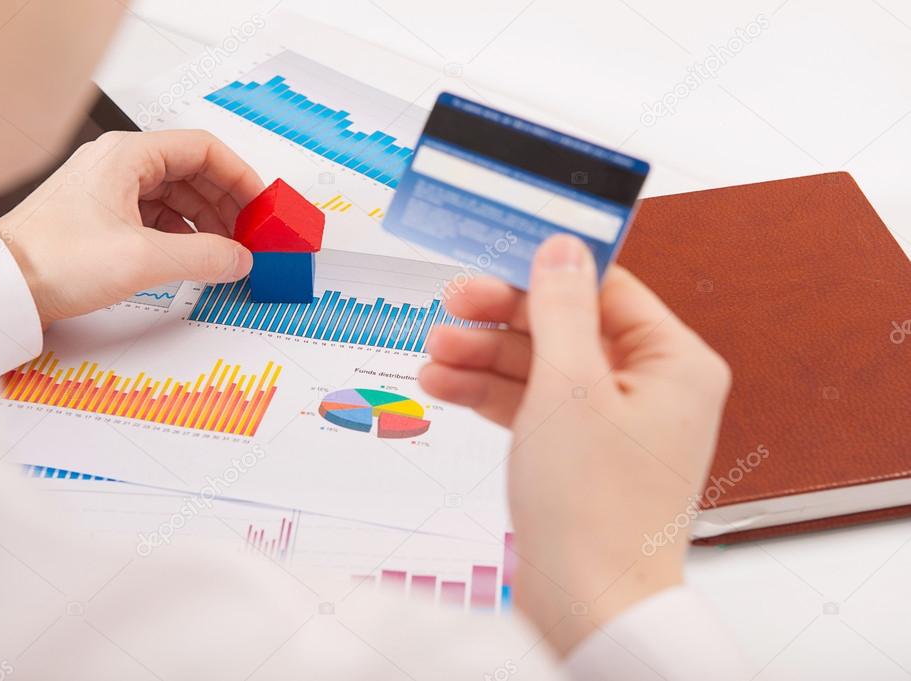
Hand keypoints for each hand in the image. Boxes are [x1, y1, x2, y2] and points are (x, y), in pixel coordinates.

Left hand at [0, 130, 263, 327]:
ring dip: (207, 221)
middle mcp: (118, 164)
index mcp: (128, 155)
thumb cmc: (53, 260)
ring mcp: (108, 190)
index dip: (240, 176)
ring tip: (226, 251)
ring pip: (176, 195)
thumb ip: (205, 257)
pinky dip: (182, 233)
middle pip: (192, 171)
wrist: (1, 286)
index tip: (261, 206)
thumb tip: (241, 258)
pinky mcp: (101, 217)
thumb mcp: (144, 259)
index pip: (204, 149)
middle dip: (227, 203)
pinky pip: (156, 215)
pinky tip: (193, 256)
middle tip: (250, 233)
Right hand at [419, 236, 730, 654]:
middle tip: (452, 305)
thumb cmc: (596, 506)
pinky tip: (446, 384)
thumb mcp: (569, 387)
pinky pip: (535, 406)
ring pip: (544, 367)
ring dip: (486, 357)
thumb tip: (562, 248)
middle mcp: (651, 388)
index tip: (496, 256)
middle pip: (567, 327)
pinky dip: (492, 394)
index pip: (607, 289)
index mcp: (674, 362)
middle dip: (503, 320)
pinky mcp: (581, 454)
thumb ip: (562, 309)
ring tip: (435, 352)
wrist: (589, 605)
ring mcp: (614, 423)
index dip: (546, 271)